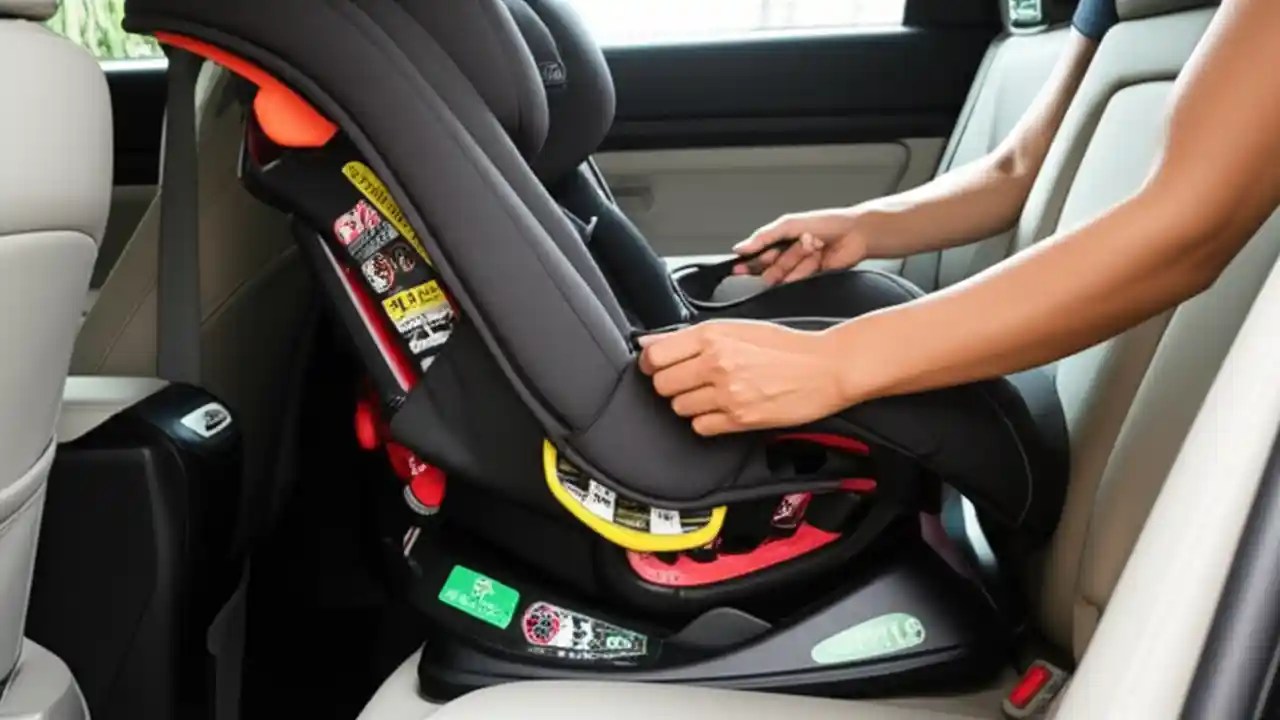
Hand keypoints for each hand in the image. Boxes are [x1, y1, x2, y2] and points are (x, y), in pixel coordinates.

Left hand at [638, 320, 854, 436]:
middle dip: (671, 384)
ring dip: (690, 403)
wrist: (825, 368)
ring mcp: (727, 393)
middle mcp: (716, 363)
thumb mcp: (736, 328)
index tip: (657, 367)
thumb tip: (648, 343)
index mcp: (713, 336)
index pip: (655, 356)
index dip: (651, 364)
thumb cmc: (785, 346)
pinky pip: (700, 427)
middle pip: (662, 384)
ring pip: (679, 407)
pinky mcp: (739, 419)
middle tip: (689, 381)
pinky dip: (706, 421)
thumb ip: (689, 337)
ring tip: (712, 394)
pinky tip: (722, 409)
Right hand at [733, 208, 872, 285]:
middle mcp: (790, 253)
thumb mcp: (789, 224)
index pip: (758, 252)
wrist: (856, 233)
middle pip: (770, 266)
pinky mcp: (812, 278)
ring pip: (785, 275)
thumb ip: (763, 237)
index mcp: (782, 237)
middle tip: (776, 261)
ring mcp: (801, 266)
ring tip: (809, 250)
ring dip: (794, 265)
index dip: (748, 260)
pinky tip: (813, 261)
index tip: (738, 267)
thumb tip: (740, 247)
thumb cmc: (827, 222)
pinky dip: (803, 274)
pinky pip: (799, 282)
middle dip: (772, 265)